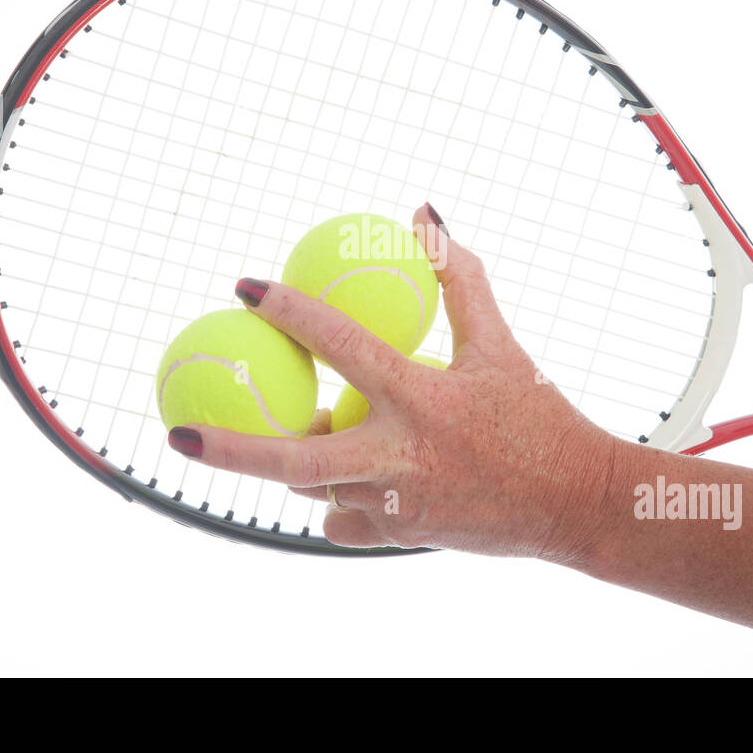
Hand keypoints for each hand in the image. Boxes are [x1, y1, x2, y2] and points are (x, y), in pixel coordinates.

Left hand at [166, 204, 627, 560]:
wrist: (576, 503)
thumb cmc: (540, 416)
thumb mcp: (502, 346)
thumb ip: (462, 279)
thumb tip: (424, 214)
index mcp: (423, 398)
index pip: (341, 344)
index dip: (288, 310)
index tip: (243, 285)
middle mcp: (400, 457)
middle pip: (292, 458)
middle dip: (226, 447)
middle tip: (177, 429)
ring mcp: (396, 507)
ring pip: (313, 488)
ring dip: (293, 460)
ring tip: (299, 426)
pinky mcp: (398, 539)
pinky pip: (341, 522)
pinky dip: (334, 500)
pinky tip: (345, 476)